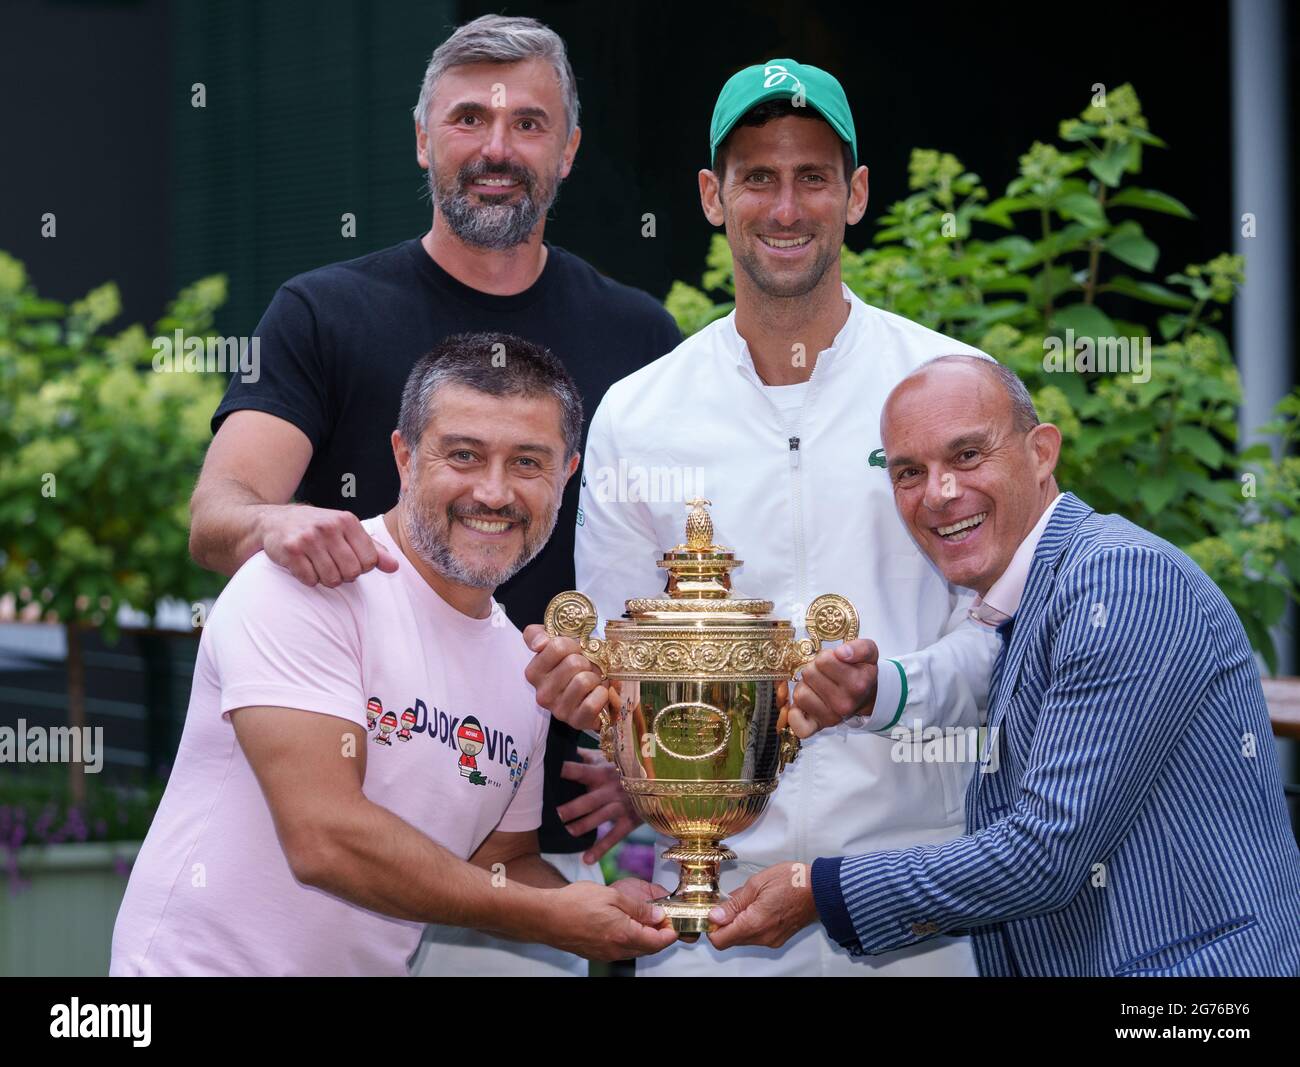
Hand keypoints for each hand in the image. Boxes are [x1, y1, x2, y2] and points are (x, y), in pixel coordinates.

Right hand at [260, 505, 398, 587]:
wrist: (274, 521)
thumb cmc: (318, 528)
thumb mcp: (347, 531)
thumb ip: (373, 549)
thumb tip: (395, 567)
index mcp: (347, 521)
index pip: (370, 560)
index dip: (362, 567)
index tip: (350, 560)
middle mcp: (328, 527)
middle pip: (352, 572)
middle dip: (344, 575)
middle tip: (333, 565)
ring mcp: (308, 538)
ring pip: (331, 579)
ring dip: (326, 578)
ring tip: (319, 565)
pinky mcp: (290, 551)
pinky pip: (310, 580)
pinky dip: (309, 579)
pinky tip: (304, 566)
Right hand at [522, 624, 610, 729]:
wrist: (592, 693)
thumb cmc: (573, 665)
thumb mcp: (554, 643)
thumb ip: (538, 635)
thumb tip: (539, 644)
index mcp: (534, 672)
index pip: (557, 646)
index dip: (573, 645)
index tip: (575, 651)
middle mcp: (542, 693)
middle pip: (574, 663)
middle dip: (587, 662)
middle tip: (587, 668)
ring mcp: (559, 710)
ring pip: (584, 681)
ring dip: (595, 678)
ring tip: (593, 681)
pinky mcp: (576, 722)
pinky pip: (592, 703)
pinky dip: (602, 695)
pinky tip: (598, 694)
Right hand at [542, 880, 676, 960]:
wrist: (545, 917)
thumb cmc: (574, 903)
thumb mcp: (612, 896)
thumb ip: (638, 908)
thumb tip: (658, 915)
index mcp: (624, 935)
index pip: (658, 942)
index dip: (670, 932)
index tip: (674, 922)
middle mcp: (616, 950)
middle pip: (648, 948)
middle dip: (659, 935)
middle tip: (663, 917)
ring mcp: (605, 954)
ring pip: (634, 949)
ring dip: (644, 937)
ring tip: (645, 918)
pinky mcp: (596, 953)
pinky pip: (620, 950)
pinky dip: (629, 939)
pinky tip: (625, 924)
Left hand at [558, 749, 643, 863]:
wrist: (660, 779)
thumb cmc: (624, 768)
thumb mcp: (607, 759)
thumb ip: (586, 757)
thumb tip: (563, 747)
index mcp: (602, 772)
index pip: (581, 770)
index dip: (567, 770)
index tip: (551, 772)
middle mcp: (611, 788)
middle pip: (590, 799)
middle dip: (574, 807)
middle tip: (556, 814)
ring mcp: (621, 805)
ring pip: (601, 817)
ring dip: (585, 825)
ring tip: (568, 833)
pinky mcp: (630, 820)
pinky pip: (615, 836)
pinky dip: (601, 848)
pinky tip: (586, 859)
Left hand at [706, 862, 817, 949]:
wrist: (821, 889)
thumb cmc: (793, 881)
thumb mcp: (757, 883)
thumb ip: (734, 902)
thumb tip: (715, 915)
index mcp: (754, 924)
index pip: (720, 940)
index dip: (711, 926)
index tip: (712, 911)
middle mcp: (762, 937)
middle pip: (730, 940)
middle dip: (724, 923)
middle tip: (728, 902)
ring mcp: (771, 940)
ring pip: (742, 938)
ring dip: (738, 922)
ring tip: (746, 900)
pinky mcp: (777, 938)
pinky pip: (755, 936)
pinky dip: (750, 924)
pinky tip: (757, 906)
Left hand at [788, 638, 879, 738]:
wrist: (865, 697)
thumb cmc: (862, 673)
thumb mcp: (869, 654)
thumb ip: (860, 648)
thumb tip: (841, 653)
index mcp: (858, 685)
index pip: (824, 660)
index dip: (826, 657)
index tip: (834, 662)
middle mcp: (845, 704)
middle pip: (809, 674)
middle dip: (814, 669)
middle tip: (825, 673)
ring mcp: (831, 717)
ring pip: (800, 694)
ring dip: (805, 686)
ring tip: (818, 686)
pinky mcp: (818, 726)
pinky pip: (797, 722)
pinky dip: (796, 713)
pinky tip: (806, 703)